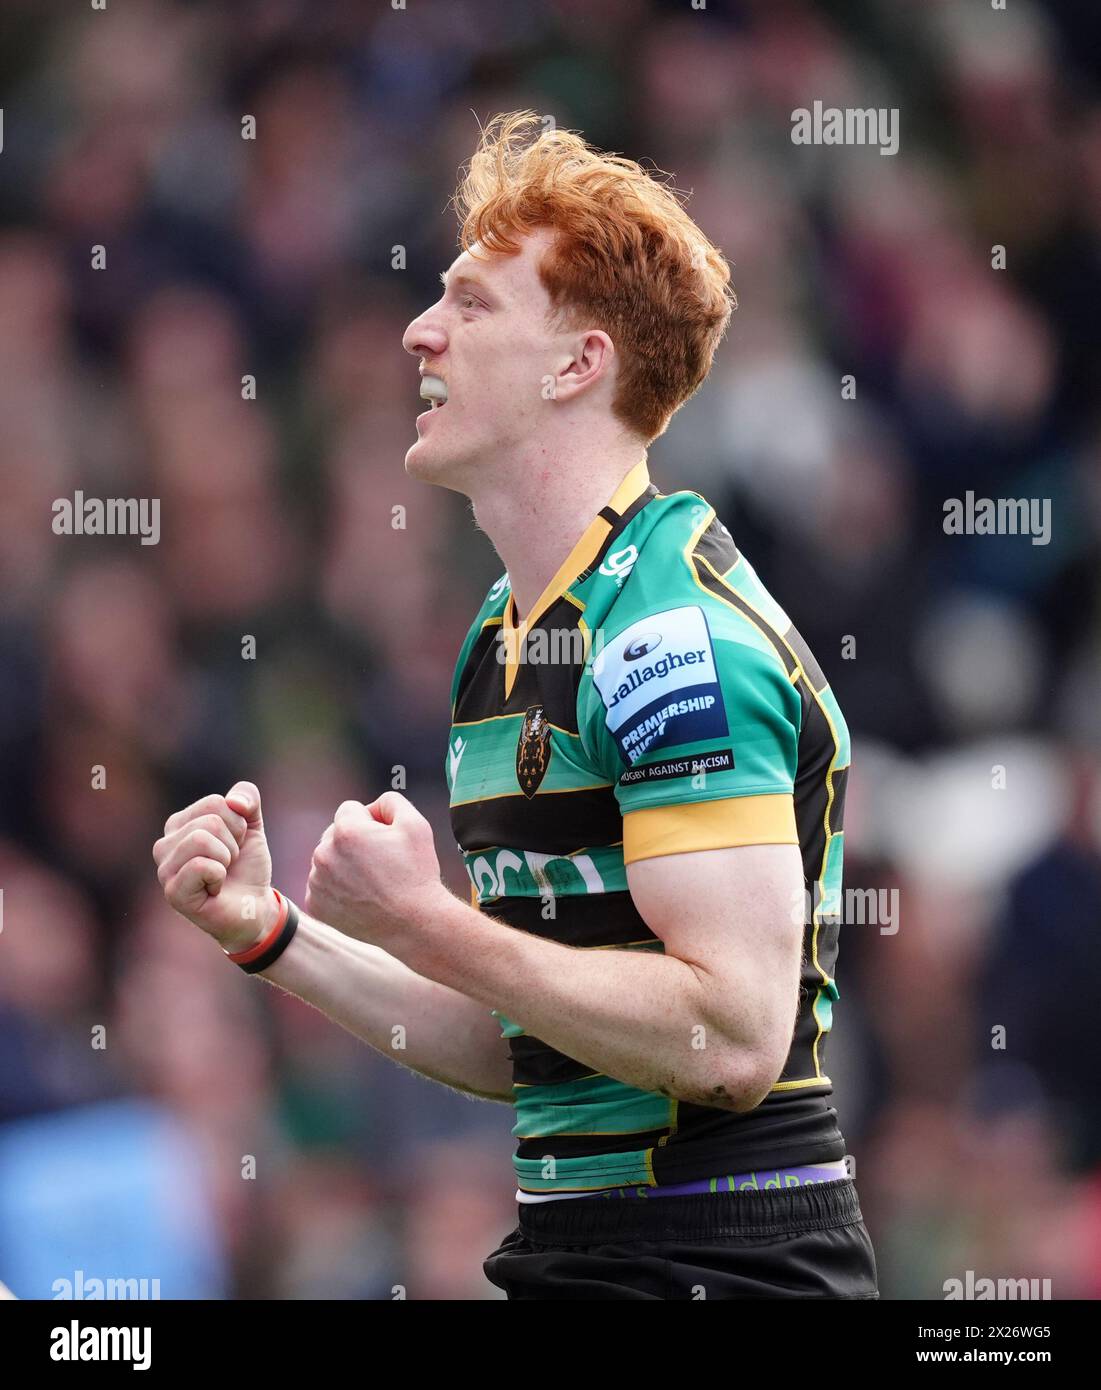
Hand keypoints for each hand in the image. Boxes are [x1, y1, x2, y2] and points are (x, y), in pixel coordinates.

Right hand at [153, 781, 277, 952]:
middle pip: (211, 821)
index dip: (238, 824)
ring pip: (202, 839)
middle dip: (233, 843)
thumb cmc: (246, 867)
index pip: (215, 803)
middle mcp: (164, 845)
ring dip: (226, 859)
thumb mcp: (252, 825)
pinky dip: (219, 875)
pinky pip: (200, 865)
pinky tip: (214, 888)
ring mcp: (165, 869)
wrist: (255, 905)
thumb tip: (234, 801)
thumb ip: (246, 798)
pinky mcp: (173, 892)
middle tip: (228, 863)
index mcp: (178, 824)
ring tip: (221, 875)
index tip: (234, 844)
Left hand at [305, 791, 443, 950]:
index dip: (372, 820)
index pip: (351, 809)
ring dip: (344, 864)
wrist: (414, 923)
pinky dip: (337, 889)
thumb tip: (374, 805)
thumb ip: (391, 801)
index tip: (387, 839)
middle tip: (381, 862)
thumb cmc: (417, 873)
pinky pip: (323, 886)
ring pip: (328, 860)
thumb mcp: (416, 824)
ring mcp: (317, 882)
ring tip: (372, 881)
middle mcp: (324, 854)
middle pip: (335, 834)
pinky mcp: (316, 906)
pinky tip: (360, 896)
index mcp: (346, 831)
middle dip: (355, 841)